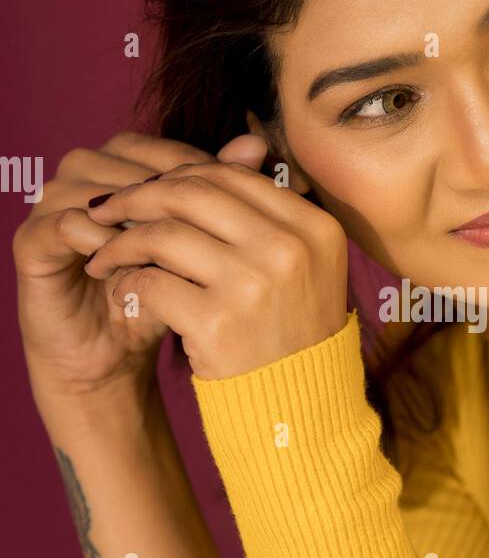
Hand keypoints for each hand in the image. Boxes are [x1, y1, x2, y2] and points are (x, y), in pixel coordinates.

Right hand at [12, 130, 268, 406]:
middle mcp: (83, 173)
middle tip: (206, 233)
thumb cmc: (163, 298)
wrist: (116, 357)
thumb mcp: (200, 249)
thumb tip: (258, 143)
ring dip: (136, 218)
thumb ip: (223, 197)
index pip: (162, 150)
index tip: (234, 212)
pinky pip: (65, 225)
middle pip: (127, 163)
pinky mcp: (31, 241)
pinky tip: (133, 269)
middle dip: (168, 197)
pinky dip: (101, 242)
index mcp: (124, 163)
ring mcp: (50, 203)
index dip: (198, 176)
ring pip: (96, 188)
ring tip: (173, 254)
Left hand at [81, 158, 348, 379]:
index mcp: (316, 228)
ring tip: (103, 254)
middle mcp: (289, 249)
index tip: (147, 189)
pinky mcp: (217, 323)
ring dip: (122, 241)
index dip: (178, 175)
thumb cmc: (293, 335)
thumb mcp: (305, 268)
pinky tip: (120, 290)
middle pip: (192, 193)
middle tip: (104, 209)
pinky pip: (151, 281)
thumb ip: (272, 213)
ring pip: (164, 234)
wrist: (299, 412)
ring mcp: (255, 285)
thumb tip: (238, 144)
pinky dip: (128, 281)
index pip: (231, 175)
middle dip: (138, 196)